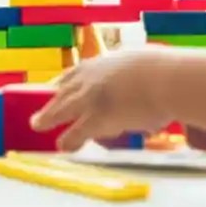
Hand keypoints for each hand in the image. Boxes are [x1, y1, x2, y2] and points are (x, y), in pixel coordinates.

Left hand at [30, 48, 176, 151]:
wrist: (168, 80)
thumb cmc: (168, 70)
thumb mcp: (147, 60)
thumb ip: (138, 68)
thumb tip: (147, 71)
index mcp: (106, 61)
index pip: (80, 70)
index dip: (69, 80)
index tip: (59, 85)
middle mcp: (94, 76)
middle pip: (65, 88)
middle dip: (53, 98)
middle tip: (42, 104)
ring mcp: (91, 96)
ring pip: (61, 108)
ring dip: (47, 116)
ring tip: (37, 124)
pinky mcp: (95, 117)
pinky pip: (75, 132)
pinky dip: (68, 140)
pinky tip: (63, 146)